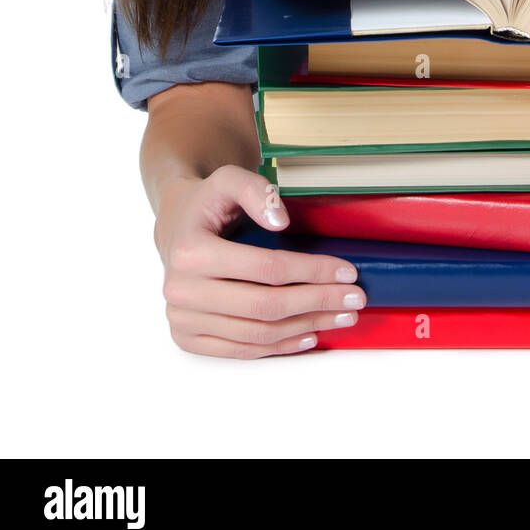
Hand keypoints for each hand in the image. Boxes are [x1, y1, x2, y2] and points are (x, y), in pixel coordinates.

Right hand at [153, 165, 367, 359]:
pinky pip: (241, 350)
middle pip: (265, 306)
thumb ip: (256, 191)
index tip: (348, 272)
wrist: (175, 226)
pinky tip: (307, 335)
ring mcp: (182, 319)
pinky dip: (279, 347)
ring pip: (257, 333)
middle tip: (355, 300)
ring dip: (305, 327)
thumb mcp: (228, 179)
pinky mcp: (187, 338)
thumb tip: (282, 222)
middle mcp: (181, 291)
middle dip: (318, 303)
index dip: (312, 272)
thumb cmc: (207, 202)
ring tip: (340, 317)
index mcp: (191, 252)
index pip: (266, 269)